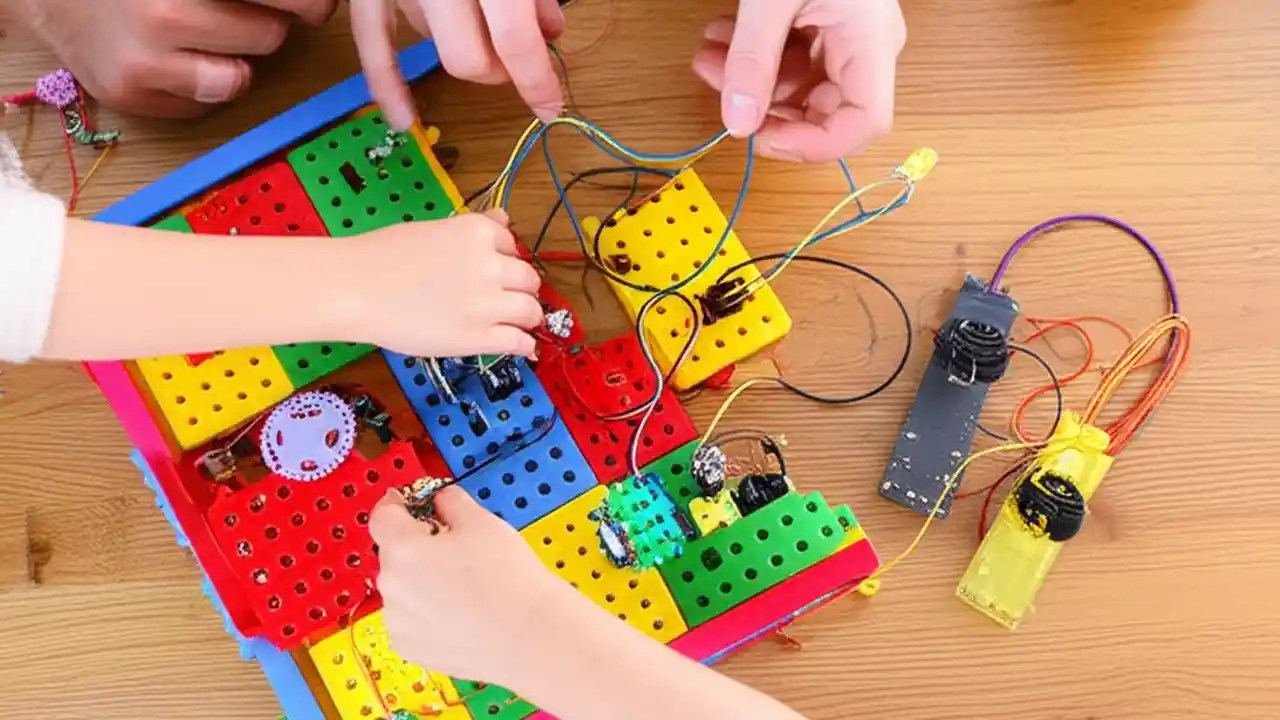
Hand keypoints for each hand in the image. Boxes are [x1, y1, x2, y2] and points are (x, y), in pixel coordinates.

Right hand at [13, 0, 336, 117]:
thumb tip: (323, 5)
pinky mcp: (134, 92)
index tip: (315, 8)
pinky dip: (204, 87)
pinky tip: (177, 61)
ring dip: (235, 60)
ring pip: (242, 76)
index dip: (309, 4)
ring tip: (203, 37)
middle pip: (273, 34)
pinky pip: (207, 103)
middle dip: (268, 25)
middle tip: (239, 14)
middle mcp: (166, 8)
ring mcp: (146, 54)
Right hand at [351, 0, 566, 130]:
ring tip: (473, 22)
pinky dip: (385, 82)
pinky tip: (402, 117)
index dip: (537, 81)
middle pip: (468, 61)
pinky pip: (370, 43)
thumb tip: (550, 30)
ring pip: (429, 45)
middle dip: (497, 72)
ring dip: (457, 49)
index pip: (513, 42)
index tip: (552, 107)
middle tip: (513, 60)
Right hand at [354, 210, 543, 356]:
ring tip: (517, 322)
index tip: (497, 271)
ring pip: (531, 310)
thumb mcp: (434, 228)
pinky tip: (522, 346)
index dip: (505, 260)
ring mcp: (487, 303)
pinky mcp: (479, 336)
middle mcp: (490, 265)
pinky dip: (525, 344)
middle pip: (528, 279)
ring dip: (527, 316)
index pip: (512, 245)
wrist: (356, 288)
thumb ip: (474, 230)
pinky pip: (519, 341)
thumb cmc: (382, 256)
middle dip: (519, 288)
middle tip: (506, 298)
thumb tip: (503, 221)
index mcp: (478, 233)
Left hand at [368, 486, 575, 684]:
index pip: (382, 515)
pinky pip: (409, 619)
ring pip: (401, 588)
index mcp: (404, 550)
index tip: (408, 504)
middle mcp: (392, 587)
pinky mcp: (409, 647)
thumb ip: (450, 501)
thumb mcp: (482, 522)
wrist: (527, 635)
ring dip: (420, 581)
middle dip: (417, 547)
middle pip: (394, 553)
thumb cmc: (507, 580)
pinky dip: (425, 613)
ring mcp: (398, 621)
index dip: (397, 504)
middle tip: (455, 551)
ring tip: (462, 588)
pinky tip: (458, 612)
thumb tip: (440, 500)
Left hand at [692, 0, 905, 162]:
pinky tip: (721, 36)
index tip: (763, 140)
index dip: (814, 146)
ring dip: (751, 78)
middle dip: (767, 107)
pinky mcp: (826, 17)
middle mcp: (868, 43)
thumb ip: (752, 60)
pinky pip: (793, 53)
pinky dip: (755, 53)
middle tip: (721, 99)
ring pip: (801, 81)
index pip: (863, 124)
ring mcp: (847, 31)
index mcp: (872, 40)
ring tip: (707, 57)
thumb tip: (737, 120)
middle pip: (826, 109)